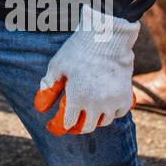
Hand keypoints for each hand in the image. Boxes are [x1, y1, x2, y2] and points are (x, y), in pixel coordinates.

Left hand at [33, 3, 139, 134]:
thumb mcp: (57, 66)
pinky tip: (105, 107)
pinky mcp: (126, 96)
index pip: (67, 123)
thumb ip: (49, 88)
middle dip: (76, 128)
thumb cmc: (78, 50)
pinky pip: (119, 113)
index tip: (52, 126)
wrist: (107, 38)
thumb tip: (40, 107)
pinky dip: (112, 113)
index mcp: (77, 98)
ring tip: (87, 114)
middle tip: (70, 125)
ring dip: (94, 120)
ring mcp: (113, 102)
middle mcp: (96, 104)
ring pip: (104, 122)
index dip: (58, 126)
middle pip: (87, 127)